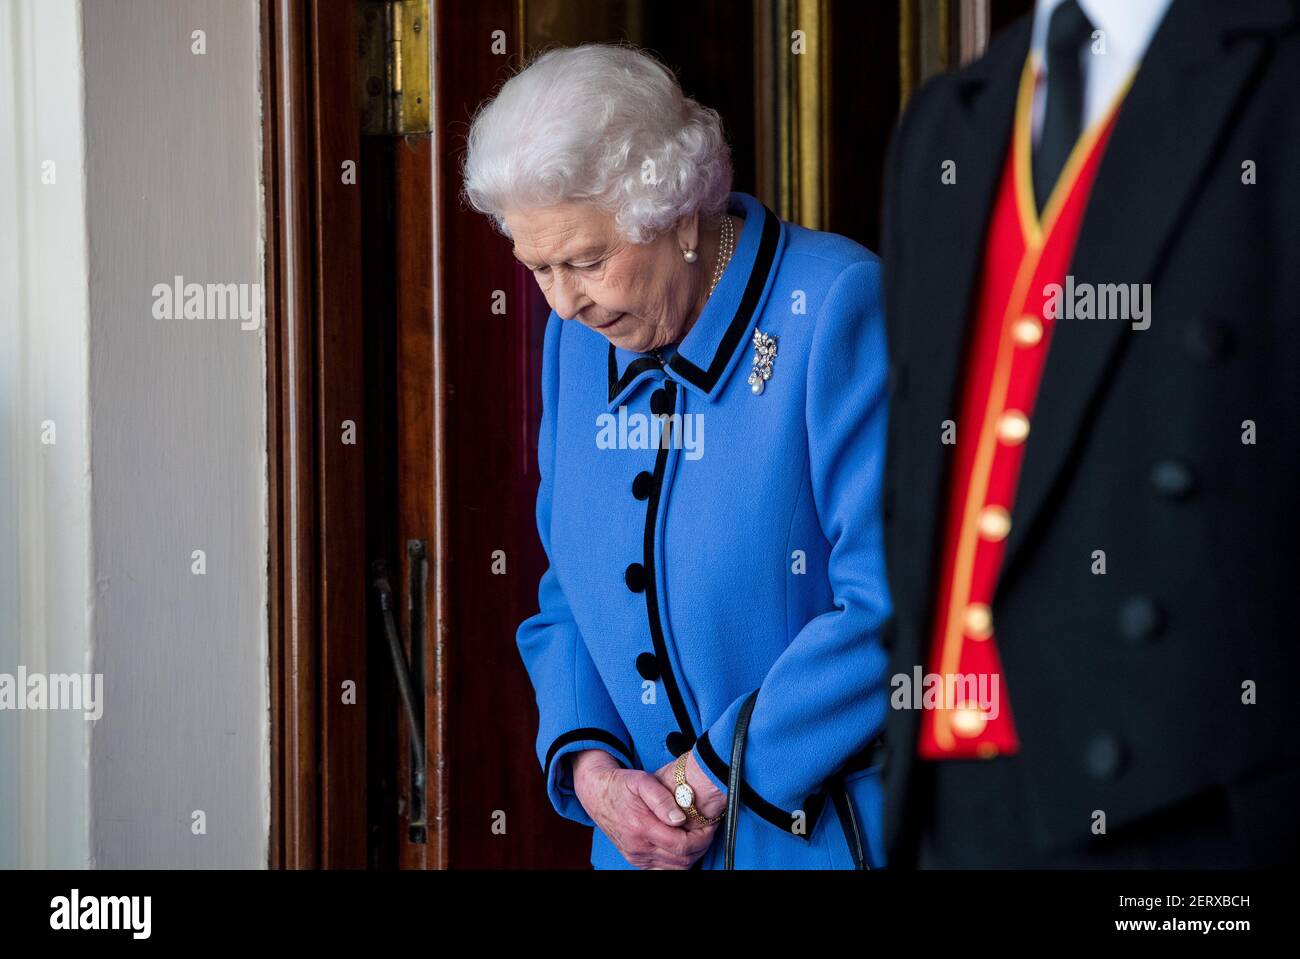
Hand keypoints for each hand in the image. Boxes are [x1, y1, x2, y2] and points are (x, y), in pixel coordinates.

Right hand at [571, 750, 716, 869]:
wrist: (596, 793)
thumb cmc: (620, 784)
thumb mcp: (641, 780)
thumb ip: (661, 798)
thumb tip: (679, 819)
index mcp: (641, 828)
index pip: (682, 845)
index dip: (702, 837)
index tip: (709, 823)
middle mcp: (638, 848)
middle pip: (682, 860)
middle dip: (701, 845)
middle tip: (708, 827)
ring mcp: (636, 856)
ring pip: (675, 868)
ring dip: (691, 854)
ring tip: (698, 834)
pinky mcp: (635, 859)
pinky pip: (663, 869)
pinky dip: (678, 861)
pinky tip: (682, 844)